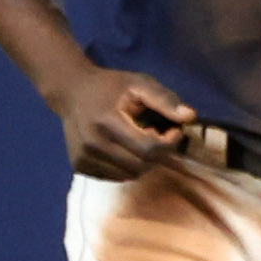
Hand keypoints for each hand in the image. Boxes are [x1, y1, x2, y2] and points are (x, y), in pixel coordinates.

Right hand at [51, 68, 196, 180]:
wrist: (71, 91)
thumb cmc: (111, 86)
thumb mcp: (139, 83)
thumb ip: (165, 99)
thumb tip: (190, 117)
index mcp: (107, 121)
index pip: (148, 149)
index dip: (168, 144)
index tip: (173, 131)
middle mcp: (92, 143)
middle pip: (141, 166)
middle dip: (158, 154)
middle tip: (159, 136)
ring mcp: (83, 157)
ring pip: (129, 175)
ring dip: (144, 163)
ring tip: (142, 141)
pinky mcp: (79, 166)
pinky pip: (115, 177)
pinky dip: (127, 167)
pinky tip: (126, 149)